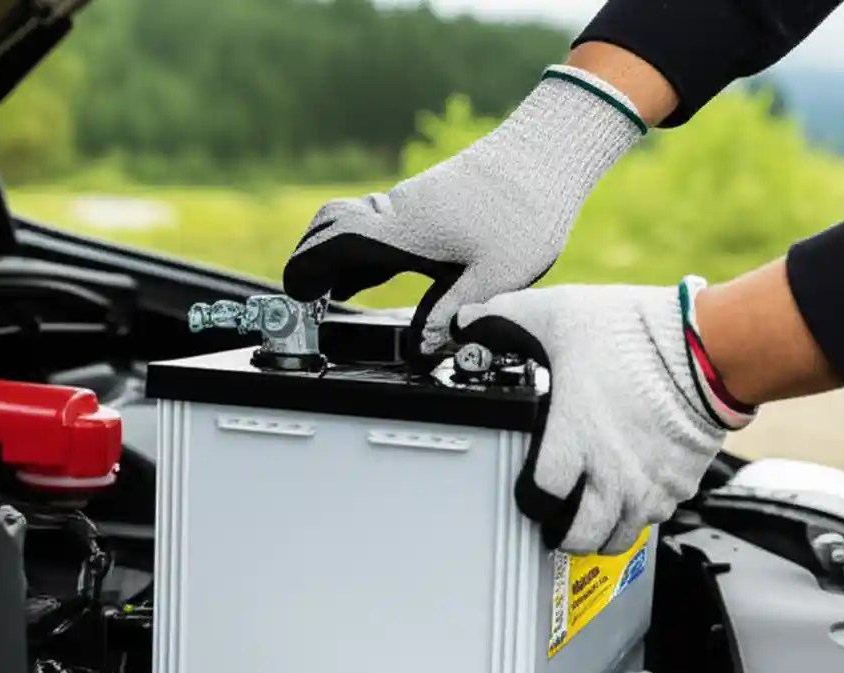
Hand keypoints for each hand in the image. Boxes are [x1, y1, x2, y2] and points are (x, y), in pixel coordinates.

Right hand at [283, 64, 645, 356]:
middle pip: (332, 227)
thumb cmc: (526, 214)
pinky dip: (366, 245)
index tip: (293, 293)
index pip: (332, 246)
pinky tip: (380, 269)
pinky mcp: (431, 196)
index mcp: (403, 233)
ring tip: (336, 292)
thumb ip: (451, 315)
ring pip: (357, 223)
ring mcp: (414, 200)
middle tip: (305, 295)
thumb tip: (421, 348)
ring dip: (340, 253)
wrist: (550, 154)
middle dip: (311, 258)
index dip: (304, 269)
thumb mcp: (493, 280)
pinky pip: (381, 221)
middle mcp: (399, 212)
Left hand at [450, 279, 756, 554]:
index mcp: (572, 440)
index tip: (527, 492)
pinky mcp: (681, 482)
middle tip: (555, 521)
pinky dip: (640, 513)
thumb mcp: (557, 314)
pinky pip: (656, 516)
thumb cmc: (633, 333)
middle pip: (580, 537)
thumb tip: (466, 322)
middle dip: (562, 534)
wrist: (705, 345)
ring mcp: (648, 484)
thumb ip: (504, 319)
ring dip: (602, 531)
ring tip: (591, 516)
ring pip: (619, 537)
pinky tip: (631, 493)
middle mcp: (609, 473)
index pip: (539, 499)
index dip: (528, 500)